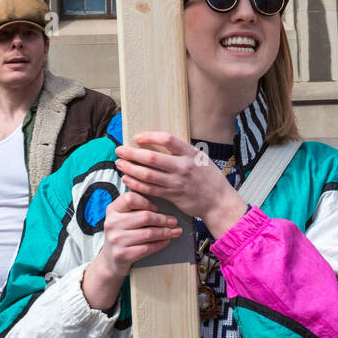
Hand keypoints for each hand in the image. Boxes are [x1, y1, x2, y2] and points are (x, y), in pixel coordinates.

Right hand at [81, 190, 181, 310]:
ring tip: (174, 232)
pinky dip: (160, 244)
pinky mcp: (122, 254)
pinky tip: (166, 241)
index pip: (130, 198)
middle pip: (144, 217)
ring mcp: (116, 240)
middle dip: (163, 219)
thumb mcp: (122, 218)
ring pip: (148, 233)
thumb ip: (135, 209)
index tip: (157, 207)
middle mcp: (112, 223)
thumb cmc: (121, 235)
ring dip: (165, 233)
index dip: (146, 202)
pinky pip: (147, 248)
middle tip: (173, 221)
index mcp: (113, 210)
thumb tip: (161, 205)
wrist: (110, 260)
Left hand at [115, 133, 247, 239]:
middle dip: (132, 153)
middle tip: (120, 149)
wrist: (217, 201)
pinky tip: (127, 179)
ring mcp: (176, 182)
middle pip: (152, 158)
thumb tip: (160, 143)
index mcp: (190, 154)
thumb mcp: (200, 158)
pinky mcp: (171, 195)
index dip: (150, 136)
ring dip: (130, 168)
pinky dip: (136, 184)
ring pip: (147, 175)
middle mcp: (182, 167)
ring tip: (120, 163)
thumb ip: (182, 152)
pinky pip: (149, 189)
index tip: (137, 136)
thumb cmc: (208, 177)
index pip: (167, 140)